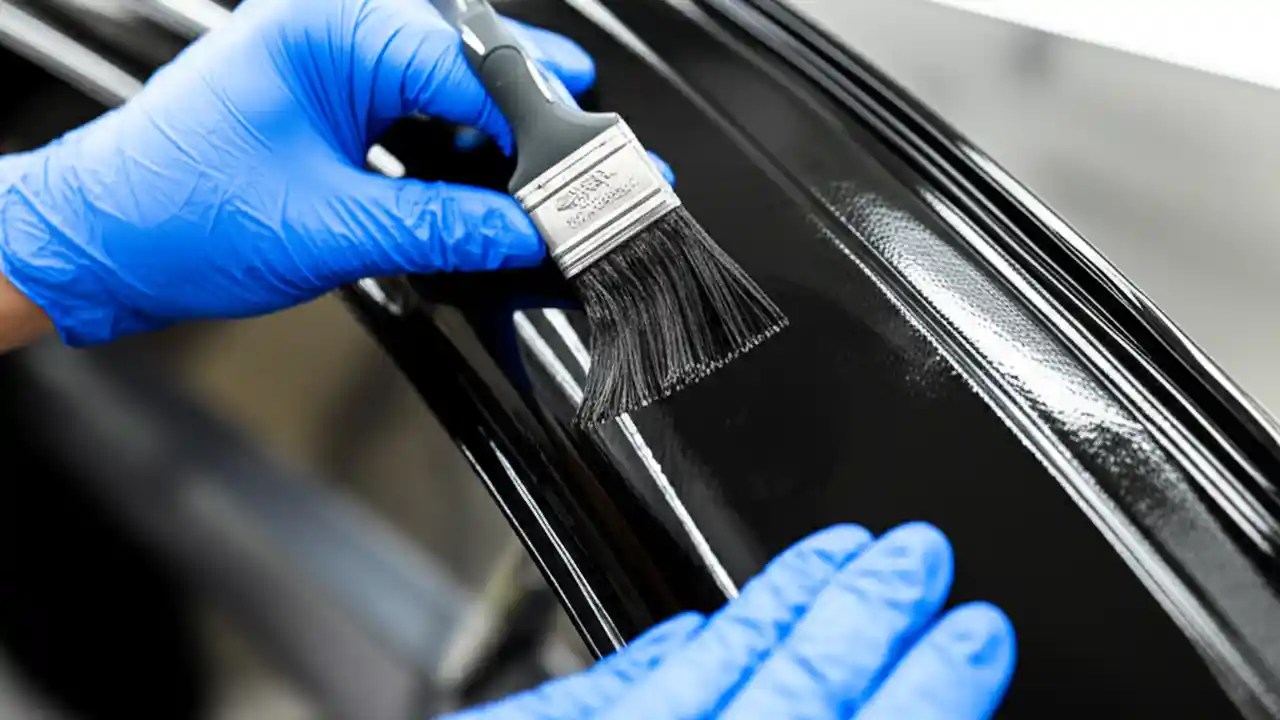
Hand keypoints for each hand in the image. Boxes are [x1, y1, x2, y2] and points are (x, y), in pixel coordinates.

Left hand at [0, 0, 597, 345]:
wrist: (101, 244)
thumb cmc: (176, 215)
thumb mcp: (333, 228)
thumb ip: (446, 227)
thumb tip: (528, 231)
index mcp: (328, 30)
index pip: (468, 67)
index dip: (538, 124)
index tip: (588, 169)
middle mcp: (331, 31)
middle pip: (467, 64)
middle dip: (532, 113)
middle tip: (590, 160)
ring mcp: (329, 63)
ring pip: (445, 85)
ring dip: (495, 131)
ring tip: (550, 174)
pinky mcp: (326, 100)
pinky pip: (414, 108)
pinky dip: (455, 143)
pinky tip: (489, 178)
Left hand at [449, 523, 1014, 719]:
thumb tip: (900, 702)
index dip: (938, 686)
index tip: (977, 633)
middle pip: (798, 684)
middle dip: (867, 614)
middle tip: (918, 553)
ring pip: (706, 661)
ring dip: (781, 606)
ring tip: (838, 556)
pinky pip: (602, 686)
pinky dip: (660, 655)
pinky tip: (694, 625)